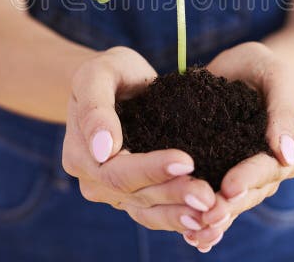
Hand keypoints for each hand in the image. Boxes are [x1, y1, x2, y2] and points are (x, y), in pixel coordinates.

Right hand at [62, 46, 216, 232]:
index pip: (117, 171)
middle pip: (136, 195)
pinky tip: (207, 221)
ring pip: (148, 211)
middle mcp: (94, 180)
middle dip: (174, 194)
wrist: (114, 83)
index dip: (152, 169)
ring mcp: (114, 193)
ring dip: (180, 214)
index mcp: (81, 154)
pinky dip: (180, 218)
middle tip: (209, 196)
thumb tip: (104, 149)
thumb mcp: (96, 75)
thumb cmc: (107, 72)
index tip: (187, 160)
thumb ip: (96, 109)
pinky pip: (156, 213)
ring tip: (213, 212)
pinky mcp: (135, 196)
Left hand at [180, 42, 293, 252]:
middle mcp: (265, 171)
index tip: (229, 188)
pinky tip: (184, 234)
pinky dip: (198, 214)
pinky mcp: (217, 172)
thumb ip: (284, 113)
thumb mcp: (278, 79)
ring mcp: (240, 175)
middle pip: (246, 195)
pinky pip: (210, 197)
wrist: (246, 69)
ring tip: (192, 233)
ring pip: (227, 203)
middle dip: (226, 206)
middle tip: (205, 215)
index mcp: (286, 153)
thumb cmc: (266, 69)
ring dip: (211, 219)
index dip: (248, 179)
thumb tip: (286, 154)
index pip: (267, 170)